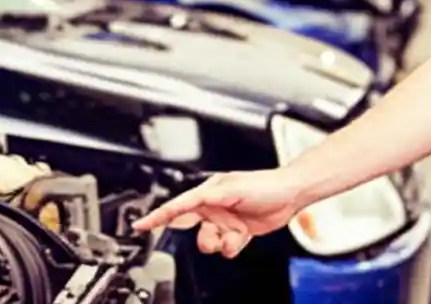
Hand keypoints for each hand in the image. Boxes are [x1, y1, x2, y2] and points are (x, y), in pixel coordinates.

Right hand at [131, 169, 305, 258]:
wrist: (290, 194)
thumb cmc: (265, 184)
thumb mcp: (232, 189)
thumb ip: (209, 196)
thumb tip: (191, 201)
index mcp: (209, 192)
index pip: (178, 206)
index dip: (157, 216)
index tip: (140, 225)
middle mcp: (215, 207)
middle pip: (195, 231)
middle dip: (205, 237)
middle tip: (218, 234)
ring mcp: (226, 220)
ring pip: (210, 242)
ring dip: (222, 242)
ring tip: (236, 234)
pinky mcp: (238, 231)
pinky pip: (226, 247)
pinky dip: (232, 246)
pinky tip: (242, 237)